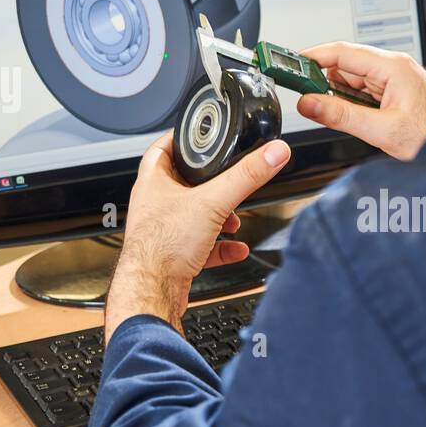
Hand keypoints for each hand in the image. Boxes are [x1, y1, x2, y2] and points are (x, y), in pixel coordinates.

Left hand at [104, 131, 290, 343]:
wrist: (153, 290)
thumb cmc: (161, 247)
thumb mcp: (213, 202)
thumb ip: (246, 177)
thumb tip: (272, 154)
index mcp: (154, 182)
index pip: (164, 147)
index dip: (184, 139)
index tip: (203, 136)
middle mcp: (156, 204)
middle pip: (186, 184)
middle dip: (213, 185)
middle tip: (230, 183)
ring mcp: (165, 230)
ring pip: (195, 215)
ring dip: (219, 217)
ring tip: (235, 220)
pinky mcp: (174, 255)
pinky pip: (203, 245)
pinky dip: (222, 247)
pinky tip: (237, 249)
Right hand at [296, 42, 425, 160]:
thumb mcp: (383, 130)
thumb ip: (343, 116)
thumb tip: (311, 104)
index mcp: (393, 67)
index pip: (342, 51)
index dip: (311, 56)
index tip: (289, 63)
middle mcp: (394, 67)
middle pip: (345, 65)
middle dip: (322, 80)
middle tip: (301, 95)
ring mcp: (395, 80)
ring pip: (353, 80)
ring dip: (338, 95)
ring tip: (331, 113)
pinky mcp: (396, 93)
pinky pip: (364, 91)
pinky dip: (351, 102)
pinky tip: (351, 117)